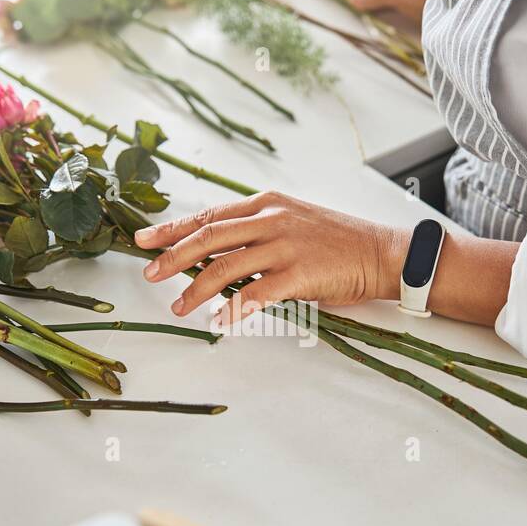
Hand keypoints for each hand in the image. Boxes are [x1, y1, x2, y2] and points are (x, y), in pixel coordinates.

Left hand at [134, 192, 407, 325]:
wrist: (382, 253)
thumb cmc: (339, 243)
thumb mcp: (294, 222)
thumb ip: (258, 231)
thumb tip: (221, 252)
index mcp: (267, 204)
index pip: (210, 215)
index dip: (173, 228)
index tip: (145, 239)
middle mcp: (271, 219)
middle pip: (208, 236)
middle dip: (173, 256)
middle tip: (149, 273)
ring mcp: (285, 245)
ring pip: (225, 267)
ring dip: (197, 290)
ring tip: (178, 307)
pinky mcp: (299, 273)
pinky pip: (256, 293)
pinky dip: (233, 309)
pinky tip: (218, 321)